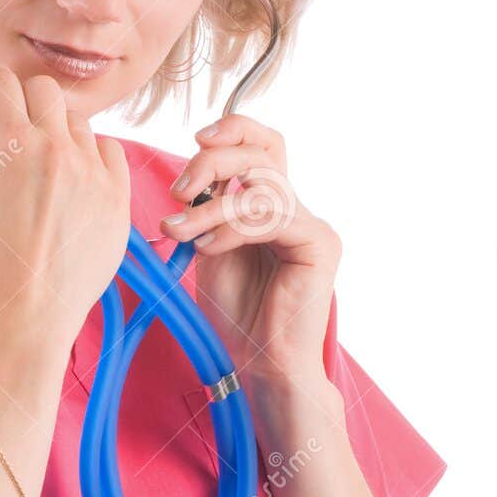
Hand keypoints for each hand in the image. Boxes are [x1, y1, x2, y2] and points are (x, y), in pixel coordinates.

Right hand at [0, 66, 130, 344]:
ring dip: (62, 133)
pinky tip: (81, 179)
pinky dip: (94, 157)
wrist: (30, 308)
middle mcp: (56, 149)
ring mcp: (92, 171)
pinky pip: (110, 151)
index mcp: (12, 145)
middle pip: (45, 90)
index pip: (3, 79)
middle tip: (21, 128)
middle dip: (28, 102)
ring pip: (79, 122)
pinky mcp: (117, 194)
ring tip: (50, 167)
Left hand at [159, 114, 339, 389]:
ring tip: (181, 231)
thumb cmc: (235, 317)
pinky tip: (208, 248)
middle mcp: (296, 209)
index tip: (197, 138)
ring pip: (260, 187)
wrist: (258, 366)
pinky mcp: (319, 243)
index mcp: (271, 206)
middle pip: (262, 154)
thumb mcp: (210, 249)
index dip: (235, 129)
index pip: (263, 146)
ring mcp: (311, 225)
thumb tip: (187, 179)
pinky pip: (271, 216)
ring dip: (210, 206)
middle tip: (177, 192)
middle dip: (212, 163)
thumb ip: (207, 211)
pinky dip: (232, 227)